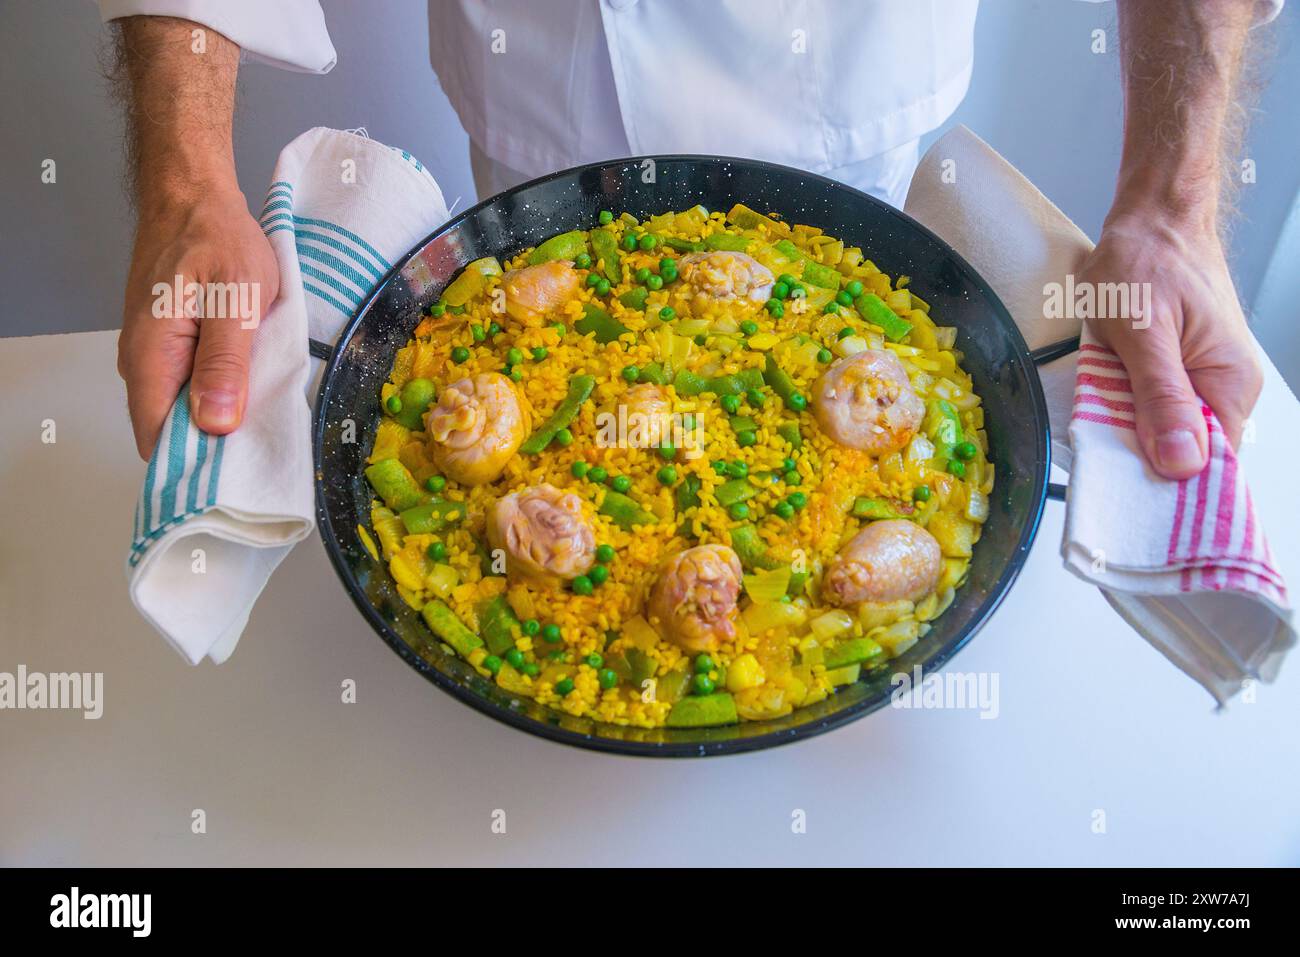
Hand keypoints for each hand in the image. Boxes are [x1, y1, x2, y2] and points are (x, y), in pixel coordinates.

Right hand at [116, 186, 278, 458]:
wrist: (194, 196)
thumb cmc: (216, 238)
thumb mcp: (236, 300)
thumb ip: (224, 364)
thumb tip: (215, 424)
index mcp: (151, 359)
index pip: (158, 441)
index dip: (198, 464)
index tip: (238, 472)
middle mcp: (142, 365)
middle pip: (173, 432)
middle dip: (217, 445)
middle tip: (265, 443)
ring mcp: (155, 356)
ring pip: (185, 409)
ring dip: (223, 416)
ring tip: (264, 413)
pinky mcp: (171, 346)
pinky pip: (192, 385)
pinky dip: (222, 390)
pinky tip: (251, 385)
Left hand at [1079, 210, 1261, 479]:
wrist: (1152, 219)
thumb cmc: (1148, 261)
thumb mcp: (1143, 332)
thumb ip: (1160, 397)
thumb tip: (1181, 462)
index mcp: (1229, 384)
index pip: (1211, 466)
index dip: (1169, 485)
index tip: (1129, 492)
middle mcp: (1224, 388)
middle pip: (1184, 454)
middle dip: (1142, 458)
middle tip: (1103, 448)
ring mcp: (1201, 380)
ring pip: (1162, 431)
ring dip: (1129, 429)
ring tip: (1104, 410)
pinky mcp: (1178, 371)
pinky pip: (1152, 407)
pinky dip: (1126, 407)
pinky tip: (1108, 396)